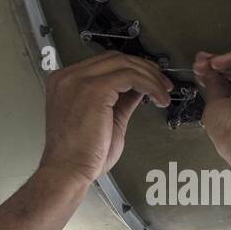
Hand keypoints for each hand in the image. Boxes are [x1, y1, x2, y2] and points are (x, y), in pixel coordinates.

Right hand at [38, 51, 172, 184]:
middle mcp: (69, 77)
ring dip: (150, 77)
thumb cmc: (80, 155)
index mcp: (66, 83)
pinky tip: (158, 97)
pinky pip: (129, 76)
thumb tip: (138, 89)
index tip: (151, 80)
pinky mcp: (93, 89)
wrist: (68, 171)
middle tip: (163, 84)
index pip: (105, 63)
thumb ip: (120, 101)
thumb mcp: (106, 119)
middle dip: (144, 69)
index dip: (132, 69)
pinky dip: (149, 84)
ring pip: (124, 64)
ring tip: (164, 93)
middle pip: (115, 58)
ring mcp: (78, 80)